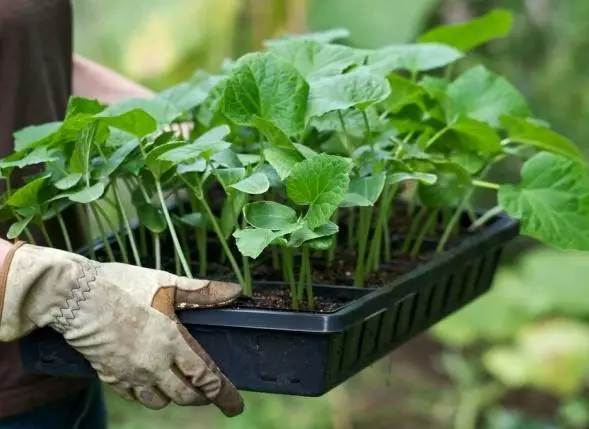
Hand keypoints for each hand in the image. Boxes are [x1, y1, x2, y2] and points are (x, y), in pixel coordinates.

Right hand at [0, 241, 243, 415]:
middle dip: (201, 398)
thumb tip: (235, 292)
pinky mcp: (110, 376)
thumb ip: (203, 292)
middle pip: (185, 396)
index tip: (235, 406)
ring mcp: (130, 374)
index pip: (205, 377)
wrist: (75, 295)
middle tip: (210, 395)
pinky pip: (134, 397)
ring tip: (179, 385)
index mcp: (171, 341)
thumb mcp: (167, 283)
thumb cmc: (123, 285)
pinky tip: (149, 382)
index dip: (224, 394)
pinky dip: (146, 394)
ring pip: (159, 402)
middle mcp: (153, 364)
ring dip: (173, 397)